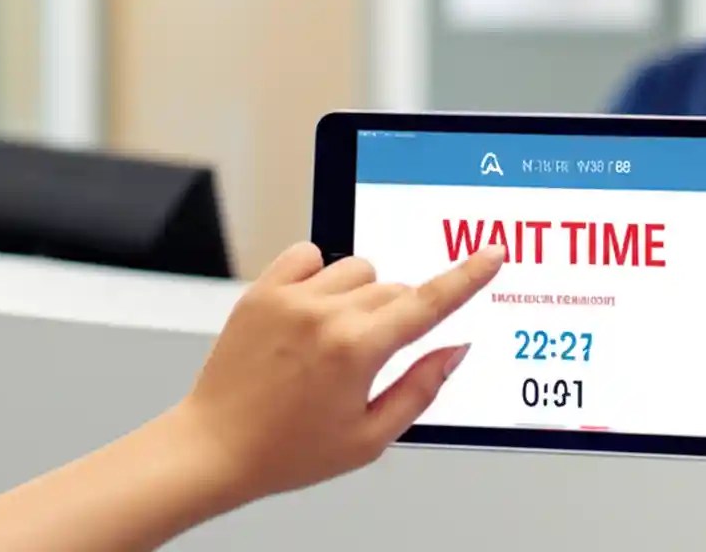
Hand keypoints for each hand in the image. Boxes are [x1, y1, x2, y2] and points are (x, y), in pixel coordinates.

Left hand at [0, 243, 504, 551]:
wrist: (213, 448)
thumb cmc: (287, 451)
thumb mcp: (370, 438)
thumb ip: (421, 389)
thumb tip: (455, 350)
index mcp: (358, 352)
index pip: (429, 303)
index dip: (468, 276)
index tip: (492, 254)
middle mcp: (326, 316)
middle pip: (395, 288)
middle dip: (398, 316)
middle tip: (372, 357)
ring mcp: (291, 299)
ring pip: (358, 269)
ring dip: (362, 295)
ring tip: (336, 337)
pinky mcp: (262, 292)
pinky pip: (310, 254)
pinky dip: (319, 274)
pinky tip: (310, 310)